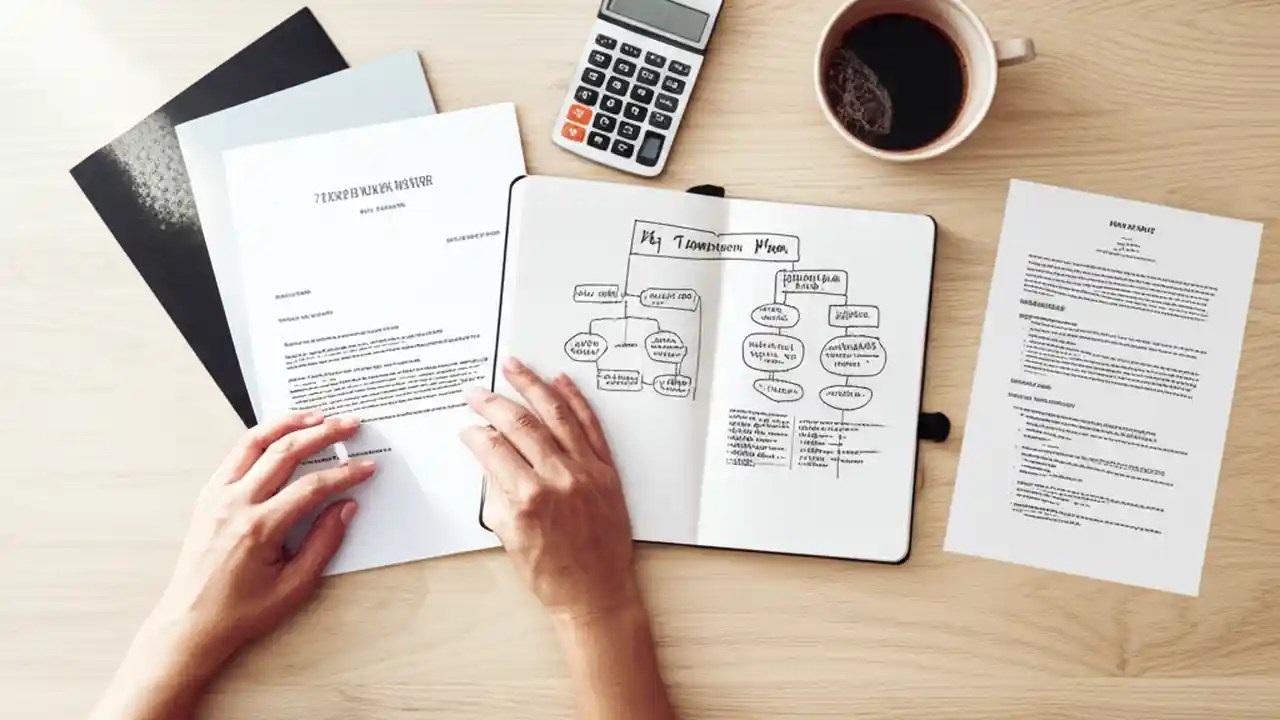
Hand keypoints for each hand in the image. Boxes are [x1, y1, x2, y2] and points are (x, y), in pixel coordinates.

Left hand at [92, 412, 375, 719]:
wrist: (190, 623)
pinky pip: (236, 454)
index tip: (366, 467)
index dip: (344, 474)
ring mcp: (217, 496)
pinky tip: (280, 434)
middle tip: (350, 424)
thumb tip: (346, 507)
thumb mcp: (294, 586)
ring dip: (288, 424)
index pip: (312, 486)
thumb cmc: (241, 611)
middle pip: (285, 452)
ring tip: (315, 415)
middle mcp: (235, 503)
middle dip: (323, 433)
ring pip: (254, 442)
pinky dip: (261, 437)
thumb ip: (324, 542)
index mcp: (259, 528)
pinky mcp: (207, 496)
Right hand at [461, 359, 674, 719]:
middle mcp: (558, 479)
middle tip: (478, 391)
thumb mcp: (509, 538)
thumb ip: (498, 494)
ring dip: (534, 386)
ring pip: (556, 415)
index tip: (467, 426)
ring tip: (517, 366)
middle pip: (521, 426)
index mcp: (528, 499)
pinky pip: (591, 426)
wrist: (596, 593)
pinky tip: (561, 382)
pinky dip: (576, 401)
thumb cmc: (552, 574)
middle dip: (495, 403)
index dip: (476, 434)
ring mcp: (586, 471)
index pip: (494, 451)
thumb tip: (489, 459)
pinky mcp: (607, 471)